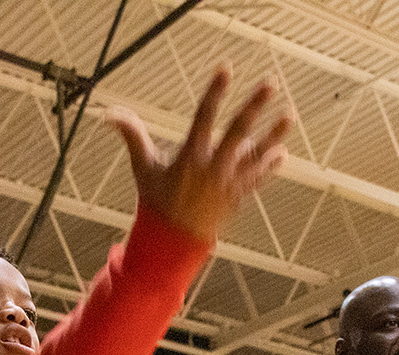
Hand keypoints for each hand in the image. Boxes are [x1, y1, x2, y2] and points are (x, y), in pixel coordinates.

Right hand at [108, 68, 292, 242]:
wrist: (173, 242)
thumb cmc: (156, 200)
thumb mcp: (143, 168)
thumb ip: (132, 136)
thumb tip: (109, 114)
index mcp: (190, 156)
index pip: (204, 117)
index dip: (215, 91)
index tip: (226, 68)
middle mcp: (213, 168)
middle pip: (238, 131)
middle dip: (254, 106)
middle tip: (270, 83)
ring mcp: (228, 183)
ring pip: (256, 155)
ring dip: (273, 134)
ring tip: (290, 115)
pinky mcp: (237, 196)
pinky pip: (257, 178)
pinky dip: (269, 166)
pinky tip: (283, 152)